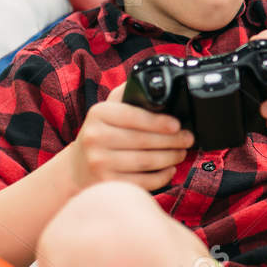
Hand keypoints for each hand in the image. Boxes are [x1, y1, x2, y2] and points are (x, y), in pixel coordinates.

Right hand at [64, 81, 193, 192]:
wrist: (78, 167)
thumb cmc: (101, 134)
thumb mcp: (107, 110)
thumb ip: (127, 94)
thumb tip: (152, 83)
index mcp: (98, 114)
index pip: (134, 116)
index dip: (159, 121)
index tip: (177, 124)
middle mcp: (94, 137)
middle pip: (144, 140)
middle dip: (173, 140)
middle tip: (188, 139)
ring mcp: (99, 163)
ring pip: (146, 161)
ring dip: (171, 157)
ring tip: (181, 153)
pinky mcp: (107, 183)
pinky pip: (143, 181)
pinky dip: (162, 176)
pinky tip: (169, 169)